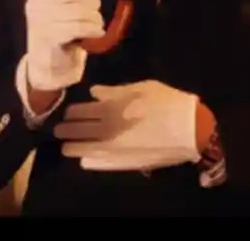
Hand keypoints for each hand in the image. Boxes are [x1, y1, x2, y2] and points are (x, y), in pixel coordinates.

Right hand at [23, 0, 103, 92]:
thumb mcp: (54, 3)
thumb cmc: (56, 29)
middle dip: (92, 1)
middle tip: (94, 11)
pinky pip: (80, 26)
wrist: (45, 64)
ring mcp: (43, 20)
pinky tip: (95, 33)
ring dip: (95, 18)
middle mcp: (37, 3)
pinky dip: (92, 29)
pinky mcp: (52, 37)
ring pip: (81, 10)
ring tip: (95, 25)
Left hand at [53, 80, 202, 171]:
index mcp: (110, 107)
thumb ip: (114, 91)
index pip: (78, 111)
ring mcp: (114, 146)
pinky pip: (99, 161)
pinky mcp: (124, 161)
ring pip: (83, 148)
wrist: (190, 128)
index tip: (67, 113)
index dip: (69, 113)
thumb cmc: (167, 102)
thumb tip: (94, 92)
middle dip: (64, 130)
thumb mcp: (141, 88)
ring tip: (66, 146)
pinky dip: (88, 159)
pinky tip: (84, 158)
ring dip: (71, 146)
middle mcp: (107, 127)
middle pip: (76, 130)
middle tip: (59, 130)